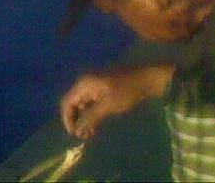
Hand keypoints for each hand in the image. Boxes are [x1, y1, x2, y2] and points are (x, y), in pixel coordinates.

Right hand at [58, 62, 173, 139]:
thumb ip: (91, 117)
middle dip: (75, 120)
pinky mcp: (102, 89)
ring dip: (83, 118)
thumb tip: (77, 130)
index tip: (73, 134)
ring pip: (82, 103)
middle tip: (82, 136)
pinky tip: (96, 124)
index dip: (67, 118)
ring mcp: (93, 85)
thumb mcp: (108, 106)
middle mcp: (85, 83)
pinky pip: (90, 102)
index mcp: (83, 84)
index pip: (67, 102)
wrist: (146, 79)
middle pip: (73, 102)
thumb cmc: (126, 91)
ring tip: (90, 134)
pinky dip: (91, 114)